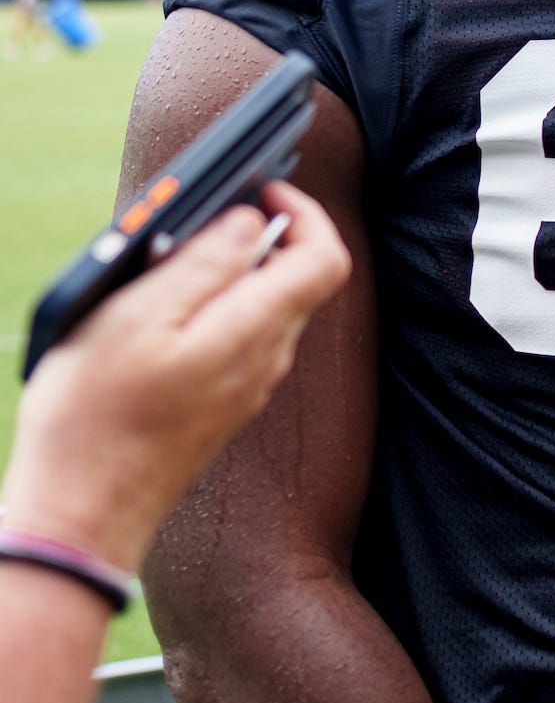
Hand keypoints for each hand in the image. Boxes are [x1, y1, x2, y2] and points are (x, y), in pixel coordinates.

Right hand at [0, 181, 351, 569]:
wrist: (83, 515)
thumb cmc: (96, 419)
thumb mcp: (138, 318)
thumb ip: (203, 264)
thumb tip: (250, 221)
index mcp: (255, 330)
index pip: (324, 257)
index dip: (305, 212)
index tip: (265, 187)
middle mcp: (267, 358)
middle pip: (294, 277)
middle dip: (259, 236)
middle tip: (200, 220)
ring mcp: (248, 386)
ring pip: (262, 307)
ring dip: (228, 274)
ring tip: (164, 266)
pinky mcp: (222, 405)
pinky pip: (236, 339)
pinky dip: (211, 311)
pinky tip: (159, 317)